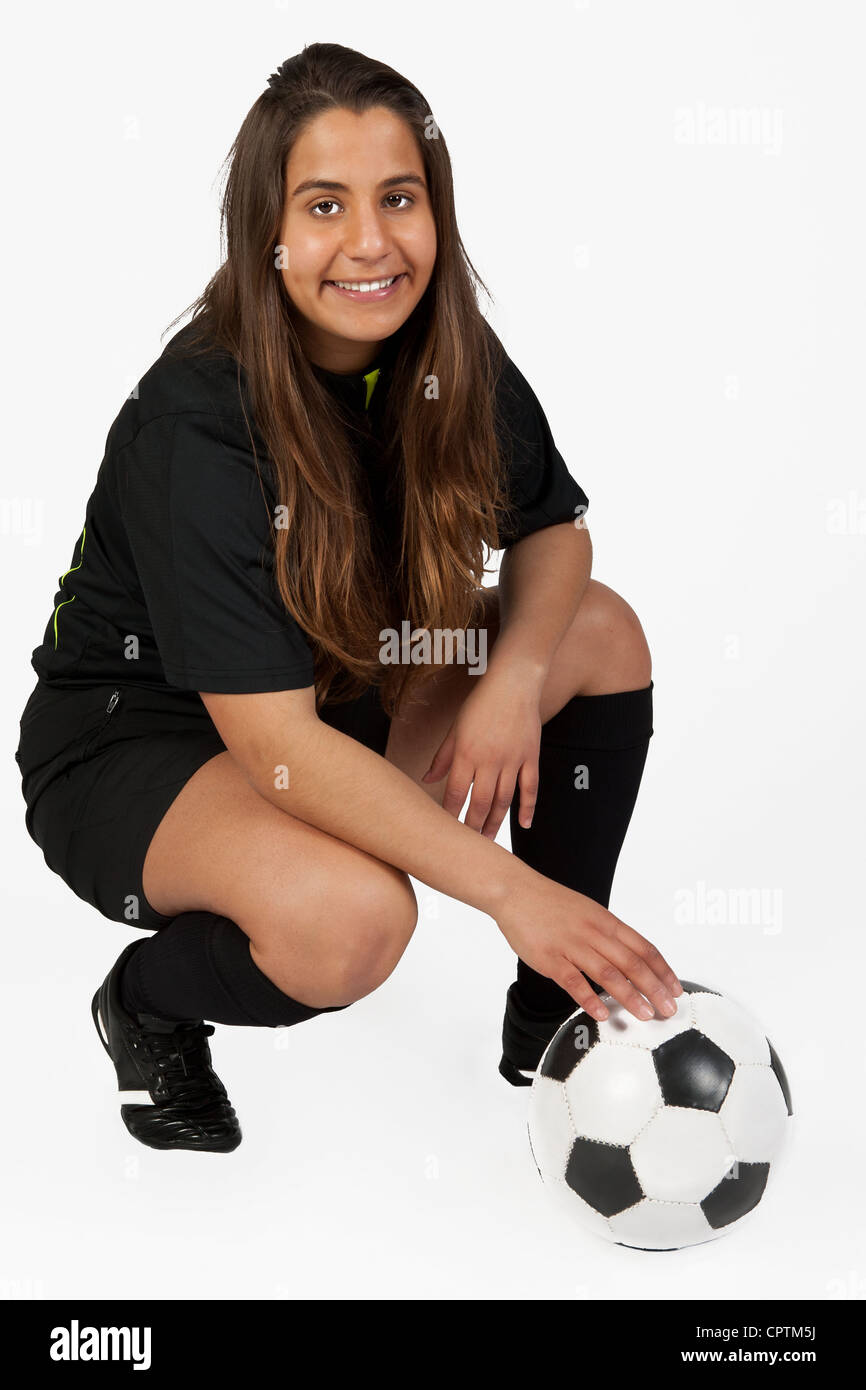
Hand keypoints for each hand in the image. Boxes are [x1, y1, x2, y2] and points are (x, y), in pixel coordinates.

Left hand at [421, 663, 542, 838]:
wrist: (513, 683)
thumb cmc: (480, 703)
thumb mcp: (456, 728)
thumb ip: (443, 757)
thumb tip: (427, 779)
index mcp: (466, 753)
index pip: (456, 793)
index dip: (451, 814)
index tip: (446, 830)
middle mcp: (489, 760)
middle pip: (481, 802)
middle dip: (473, 826)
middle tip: (468, 844)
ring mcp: (512, 760)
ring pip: (504, 800)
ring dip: (495, 822)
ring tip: (488, 840)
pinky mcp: (530, 757)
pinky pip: (530, 788)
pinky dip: (527, 808)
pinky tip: (523, 824)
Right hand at [497, 868, 682, 1022]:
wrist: (516, 891)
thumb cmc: (551, 903)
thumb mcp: (588, 912)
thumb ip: (607, 935)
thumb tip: (630, 958)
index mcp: (606, 921)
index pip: (643, 948)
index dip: (663, 970)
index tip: (675, 989)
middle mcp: (594, 933)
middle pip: (632, 963)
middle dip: (654, 988)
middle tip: (668, 1009)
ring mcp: (571, 946)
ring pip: (608, 974)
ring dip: (630, 997)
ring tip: (645, 1015)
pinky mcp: (549, 958)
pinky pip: (574, 982)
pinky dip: (590, 999)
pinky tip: (602, 1013)